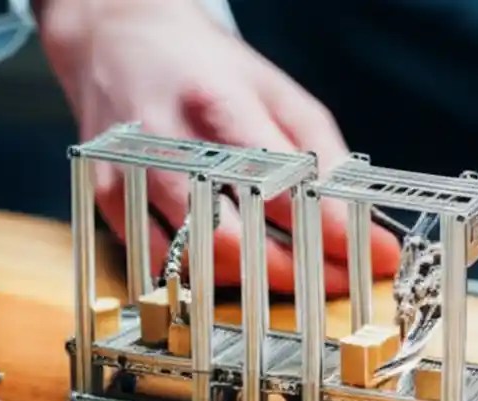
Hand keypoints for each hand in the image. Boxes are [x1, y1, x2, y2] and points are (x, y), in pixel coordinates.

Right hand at [36, 0, 398, 294]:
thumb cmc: (211, 72)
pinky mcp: (107, 197)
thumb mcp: (281, 98)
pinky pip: (160, 262)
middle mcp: (168, 142)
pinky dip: (201, 274)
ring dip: (248, 280)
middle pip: (233, 239)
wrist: (118, 41)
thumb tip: (370, 238)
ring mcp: (131, 174)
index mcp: (219, 105)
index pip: (282, 190)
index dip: (330, 238)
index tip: (368, 262)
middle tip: (328, 281)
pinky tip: (229, 262)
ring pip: (194, 260)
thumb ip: (328, 164)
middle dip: (290, 273)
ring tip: (284, 271)